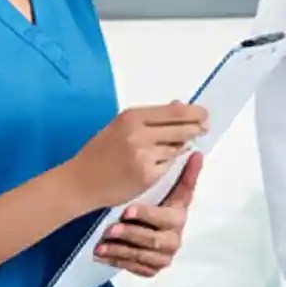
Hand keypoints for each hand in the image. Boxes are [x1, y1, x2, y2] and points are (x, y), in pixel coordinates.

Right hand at [63, 102, 207, 212]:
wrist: (80, 181)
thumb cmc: (99, 152)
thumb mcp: (120, 126)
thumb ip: (150, 118)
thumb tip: (180, 105)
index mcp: (132, 117)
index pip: (174, 112)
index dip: (195, 113)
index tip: (205, 115)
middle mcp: (139, 133)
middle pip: (182, 128)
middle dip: (197, 128)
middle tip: (204, 128)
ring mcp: (144, 155)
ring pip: (177, 147)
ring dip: (181, 145)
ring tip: (174, 145)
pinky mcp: (148, 175)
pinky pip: (168, 165)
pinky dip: (168, 162)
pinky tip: (158, 162)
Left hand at [94, 153, 202, 277]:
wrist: (141, 229)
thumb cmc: (152, 204)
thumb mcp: (161, 188)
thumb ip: (179, 174)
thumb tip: (198, 153)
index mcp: (179, 213)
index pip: (171, 213)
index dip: (149, 213)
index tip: (128, 210)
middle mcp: (175, 235)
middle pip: (156, 239)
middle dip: (132, 233)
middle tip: (112, 228)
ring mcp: (165, 255)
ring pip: (143, 255)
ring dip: (121, 249)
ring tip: (102, 243)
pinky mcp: (153, 268)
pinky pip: (135, 267)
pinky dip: (118, 260)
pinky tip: (102, 254)